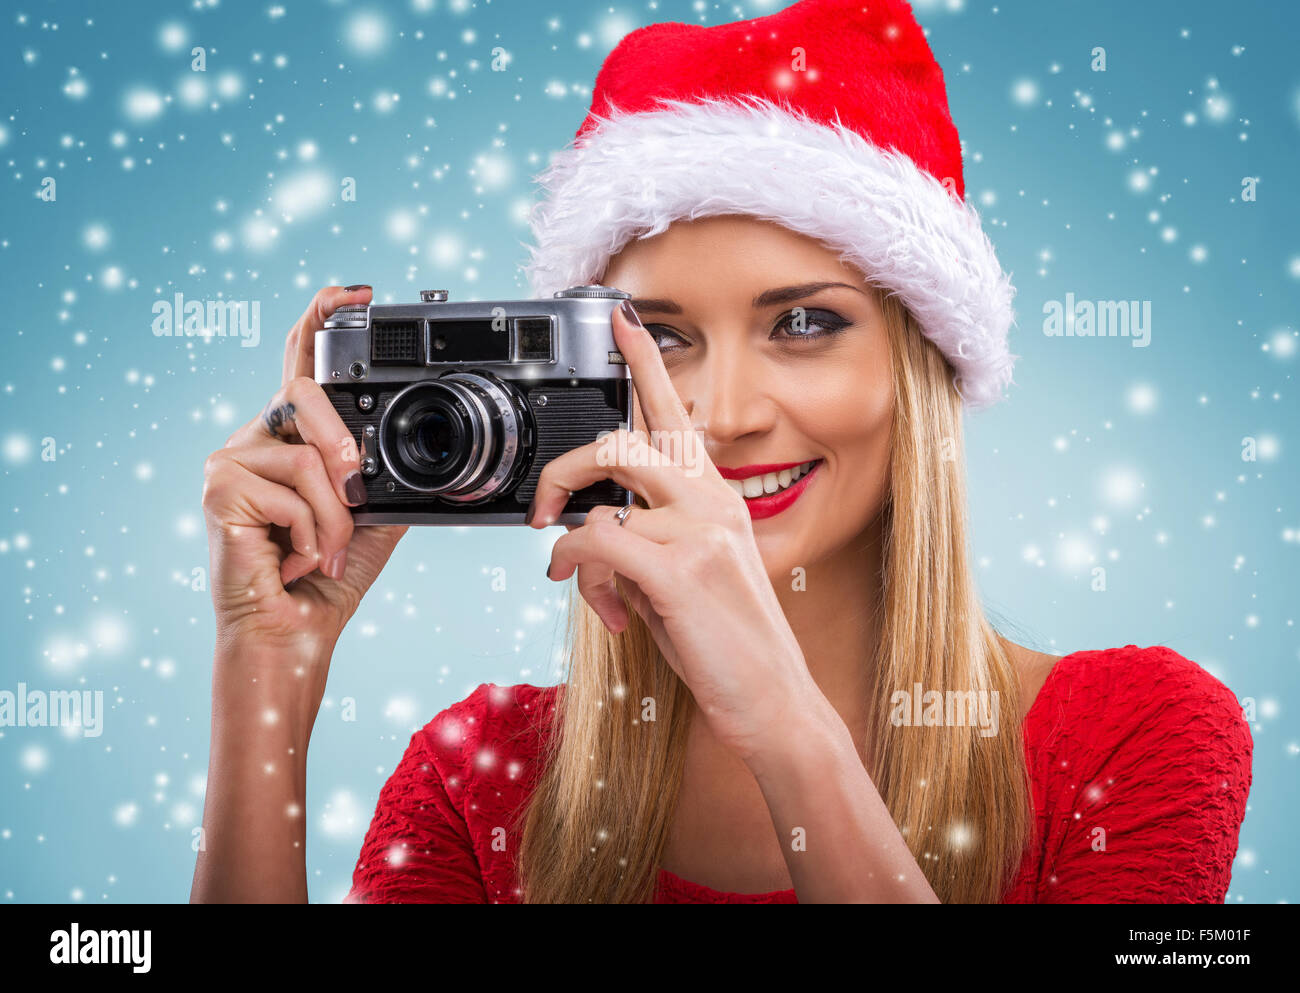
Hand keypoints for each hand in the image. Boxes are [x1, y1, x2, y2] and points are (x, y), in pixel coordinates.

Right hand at [201, 285, 407, 652]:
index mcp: (291, 439)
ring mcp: (230, 458)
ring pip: (310, 457)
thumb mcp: (373, 519)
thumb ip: (383, 476)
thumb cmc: (326, 580)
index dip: (322, 317)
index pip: (300, 363)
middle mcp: (257, 438)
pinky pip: (292, 490)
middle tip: (355, 495)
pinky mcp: (217, 486)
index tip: (357, 291)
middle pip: (306, 393)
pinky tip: (294, 559)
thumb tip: (421, 451)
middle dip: (344, 447)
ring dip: (335, 517)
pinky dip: (312, 534)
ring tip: (324, 553)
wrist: (293, 634)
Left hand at [528, 301, 822, 764]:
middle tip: (544, 506)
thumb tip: (590, 534)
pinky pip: (598, 541)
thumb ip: (647, 537)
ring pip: (603, 492)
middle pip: (623, 438)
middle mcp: (713, 500)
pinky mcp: (681, 569)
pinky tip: (599, 604)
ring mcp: (700, 531)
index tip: (621, 316)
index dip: (645, 360)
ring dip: (568, 534)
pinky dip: (578, 570)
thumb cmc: (726, 642)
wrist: (771, 699)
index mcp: (717, 495)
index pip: (676, 412)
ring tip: (569, 570)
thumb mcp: (686, 576)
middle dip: (565, 466)